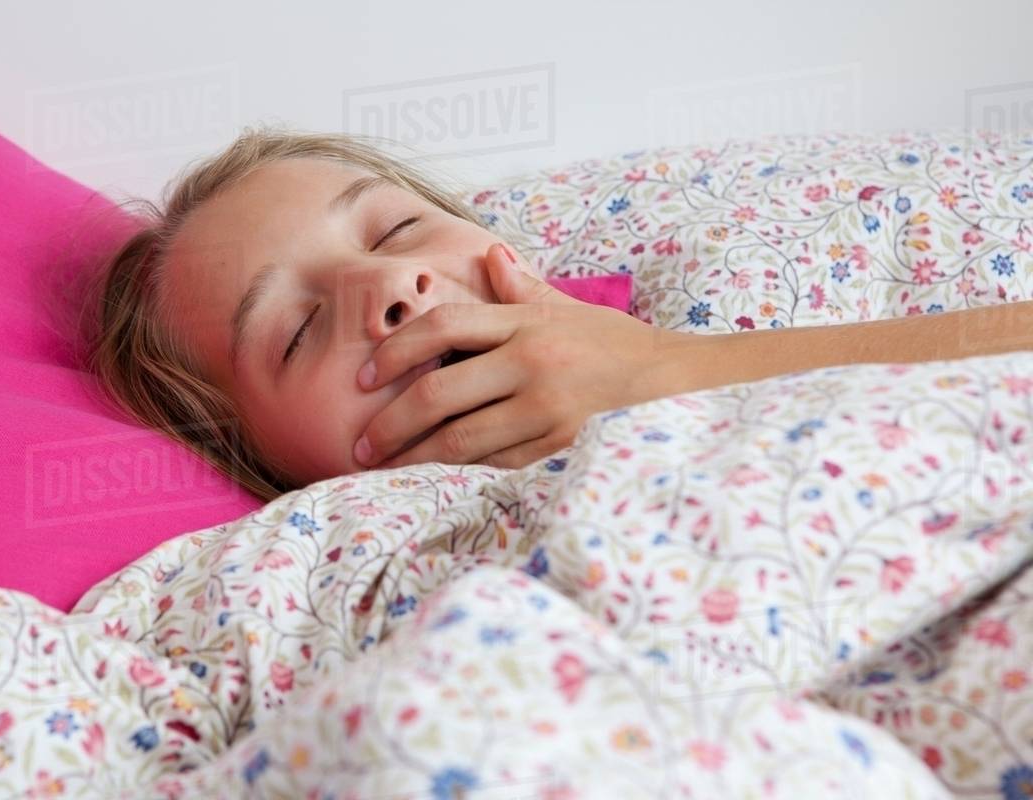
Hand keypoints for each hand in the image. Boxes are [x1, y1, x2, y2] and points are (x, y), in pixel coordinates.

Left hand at [351, 242, 695, 469]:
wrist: (678, 384)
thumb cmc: (616, 347)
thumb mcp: (570, 310)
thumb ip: (523, 289)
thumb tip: (489, 257)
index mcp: (526, 324)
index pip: (444, 326)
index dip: (397, 350)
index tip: (365, 375)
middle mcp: (531, 364)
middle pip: (440, 391)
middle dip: (392, 421)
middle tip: (362, 443)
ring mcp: (546, 410)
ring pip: (461, 437)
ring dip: (415, 456)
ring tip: (385, 467)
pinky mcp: (559, 448)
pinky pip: (495, 463)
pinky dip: (460, 471)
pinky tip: (435, 478)